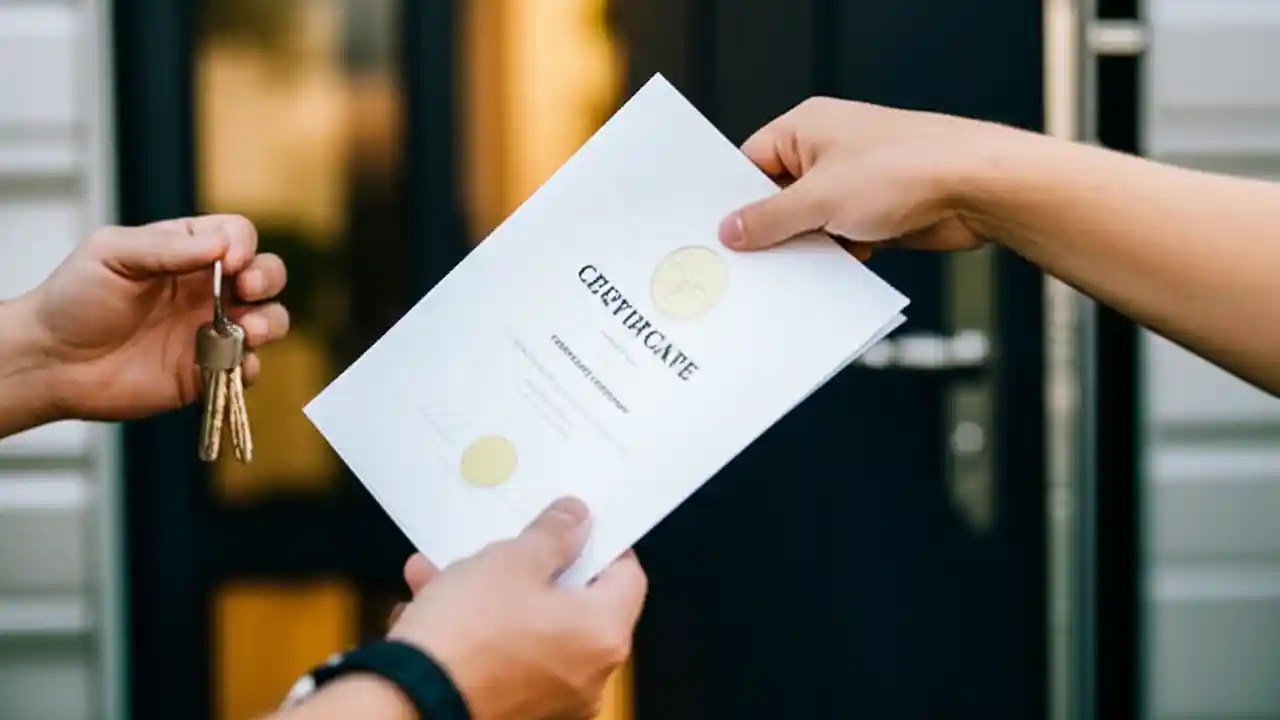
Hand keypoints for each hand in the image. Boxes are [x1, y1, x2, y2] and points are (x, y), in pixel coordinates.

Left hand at [21, 215, 287, 420]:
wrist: (53, 362)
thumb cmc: (74, 300)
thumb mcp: (111, 254)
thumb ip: (165, 246)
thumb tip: (221, 246)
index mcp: (187, 253)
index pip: (237, 235)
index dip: (242, 244)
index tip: (228, 260)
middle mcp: (207, 289)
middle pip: (267, 273)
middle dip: (268, 277)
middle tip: (248, 288)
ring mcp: (211, 330)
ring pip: (269, 319)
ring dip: (269, 322)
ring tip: (247, 330)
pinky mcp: (208, 370)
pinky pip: (248, 367)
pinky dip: (250, 366)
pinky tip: (231, 363)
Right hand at [388, 498, 647, 719]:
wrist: (406, 704)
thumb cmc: (467, 632)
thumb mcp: (511, 562)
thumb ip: (553, 536)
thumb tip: (578, 518)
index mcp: (603, 634)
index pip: (627, 577)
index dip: (600, 544)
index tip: (572, 526)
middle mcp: (589, 677)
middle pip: (573, 605)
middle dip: (530, 570)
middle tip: (504, 546)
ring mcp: (553, 703)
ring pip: (528, 631)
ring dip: (489, 598)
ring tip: (444, 572)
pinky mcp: (513, 714)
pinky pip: (502, 661)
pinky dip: (475, 635)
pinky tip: (427, 608)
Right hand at [717, 97, 1022, 256]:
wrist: (977, 188)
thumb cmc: (907, 169)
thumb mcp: (820, 199)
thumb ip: (770, 217)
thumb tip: (733, 230)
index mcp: (806, 129)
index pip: (750, 163)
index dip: (734, 200)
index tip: (720, 235)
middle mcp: (828, 151)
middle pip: (778, 197)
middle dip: (771, 230)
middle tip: (750, 262)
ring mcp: (854, 182)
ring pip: (810, 223)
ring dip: (806, 248)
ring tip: (797, 270)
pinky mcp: (877, 211)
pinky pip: (839, 238)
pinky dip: (836, 256)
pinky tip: (834, 271)